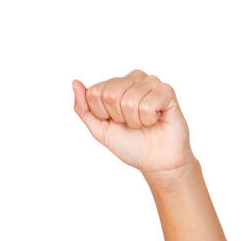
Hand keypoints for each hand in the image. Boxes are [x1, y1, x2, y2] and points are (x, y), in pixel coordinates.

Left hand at [72, 70, 194, 178]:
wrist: (155, 161)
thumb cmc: (130, 144)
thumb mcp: (99, 129)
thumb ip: (84, 108)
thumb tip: (75, 83)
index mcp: (114, 85)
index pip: (94, 92)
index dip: (102, 114)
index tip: (114, 122)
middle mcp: (133, 78)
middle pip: (110, 94)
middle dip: (118, 117)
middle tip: (130, 124)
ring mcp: (151, 83)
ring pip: (129, 100)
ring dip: (135, 120)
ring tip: (143, 123)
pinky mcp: (167, 91)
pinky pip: (148, 103)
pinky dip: (149, 119)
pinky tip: (156, 119)